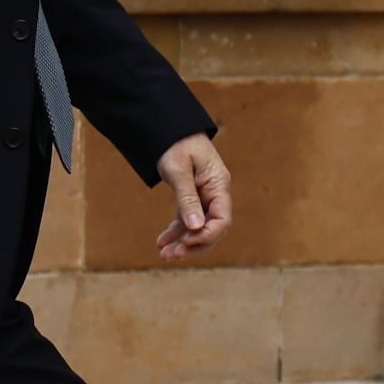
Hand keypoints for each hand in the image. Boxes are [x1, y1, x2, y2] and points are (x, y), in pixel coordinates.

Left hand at [155, 134, 231, 257]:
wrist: (169, 128)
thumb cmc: (175, 143)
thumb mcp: (179, 170)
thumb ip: (187, 198)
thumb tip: (196, 228)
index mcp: (218, 184)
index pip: (222, 218)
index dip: (207, 234)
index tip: (187, 242)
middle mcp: (215, 193)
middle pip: (212, 228)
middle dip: (193, 244)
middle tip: (171, 255)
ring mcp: (204, 196)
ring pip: (198, 227)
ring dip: (183, 242)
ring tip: (163, 254)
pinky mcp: (191, 197)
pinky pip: (187, 220)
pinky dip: (176, 232)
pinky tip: (162, 242)